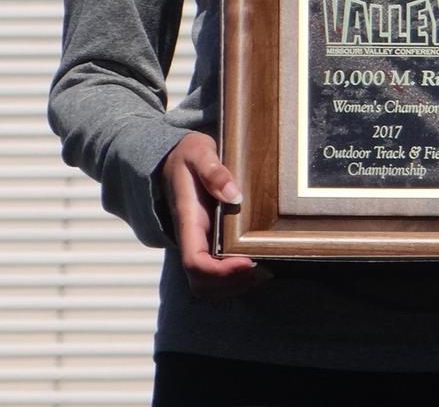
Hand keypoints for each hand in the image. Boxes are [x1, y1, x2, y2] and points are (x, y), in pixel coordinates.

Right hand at [159, 132, 270, 299]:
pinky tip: (257, 266)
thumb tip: (233, 195)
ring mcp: (199, 243)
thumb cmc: (187, 155)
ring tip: (264, 270)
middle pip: (201, 282)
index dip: (220, 271)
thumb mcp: (199, 152)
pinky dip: (236, 280)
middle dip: (231, 283)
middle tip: (263, 268)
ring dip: (235, 286)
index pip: (194, 261)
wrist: (174, 158)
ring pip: (207, 285)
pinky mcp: (208, 243)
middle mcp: (191, 238)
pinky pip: (216, 276)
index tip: (248, 261)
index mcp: (188, 220)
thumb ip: (213, 171)